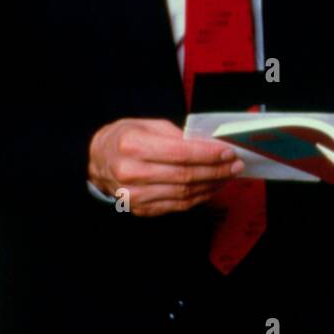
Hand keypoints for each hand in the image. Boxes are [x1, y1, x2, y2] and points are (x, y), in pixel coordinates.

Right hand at [88, 118, 242, 216]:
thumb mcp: (147, 125)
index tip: (229, 151)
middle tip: (235, 165)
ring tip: (228, 175)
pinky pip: (178, 205)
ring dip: (212, 185)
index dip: (209, 154)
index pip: (181, 153)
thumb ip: (177, 135)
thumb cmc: (125, 138)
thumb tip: (209, 144)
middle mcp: (131, 173)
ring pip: (184, 193)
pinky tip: (211, 186)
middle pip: (185, 175)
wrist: (97, 160)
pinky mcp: (141, 209)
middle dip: (216, 170)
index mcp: (132, 146)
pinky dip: (199, 197)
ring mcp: (135, 195)